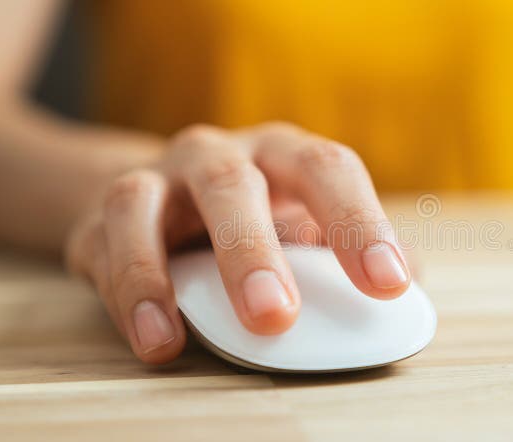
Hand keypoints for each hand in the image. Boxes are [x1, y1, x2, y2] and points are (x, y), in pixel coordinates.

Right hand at [65, 122, 410, 363]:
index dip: (359, 223)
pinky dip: (127, 294)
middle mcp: (216, 157)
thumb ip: (346, 253)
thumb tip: (411, 285)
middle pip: (231, 185)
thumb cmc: (254, 217)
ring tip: (178, 336)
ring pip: (143, 203)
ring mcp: (153, 181)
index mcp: (281, 155)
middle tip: (276, 314)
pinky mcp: (100, 216)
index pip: (326, 171)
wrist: (163, 200)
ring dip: (155, 273)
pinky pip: (104, 248)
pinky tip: (155, 339)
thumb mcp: (304, 226)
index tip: (388, 284)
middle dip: (251, 249)